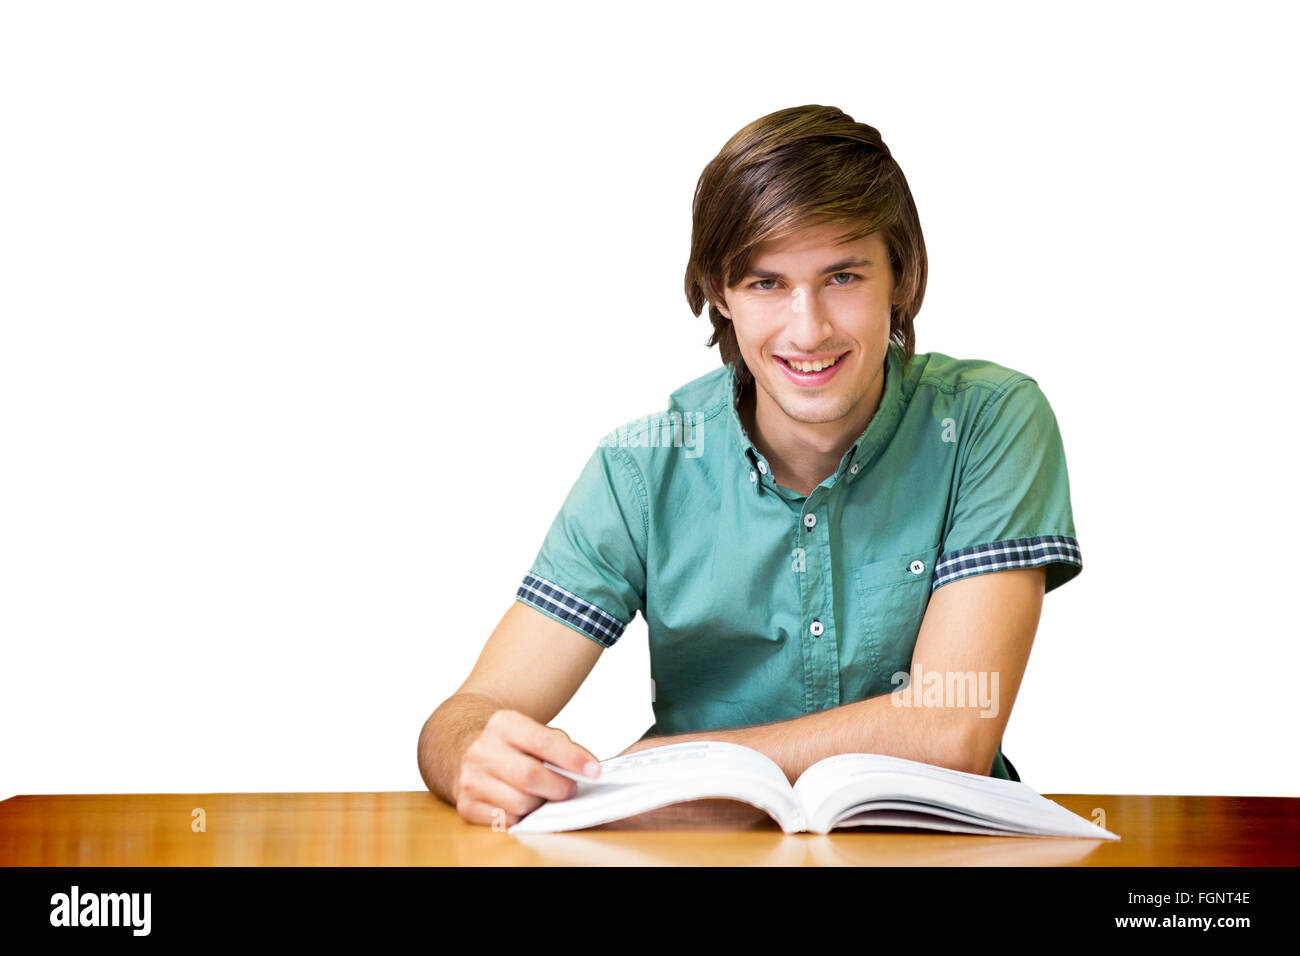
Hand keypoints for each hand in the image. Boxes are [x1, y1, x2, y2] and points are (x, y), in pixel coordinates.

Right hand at [454, 709, 601, 826]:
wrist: (465, 753)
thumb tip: (587, 770)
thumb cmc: (512, 746)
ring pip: (520, 802)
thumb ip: (559, 746)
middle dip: (559, 787)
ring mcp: (471, 779)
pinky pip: (507, 820)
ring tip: (542, 795)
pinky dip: (523, 817)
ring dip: (540, 804)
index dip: (572, 758)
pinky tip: (524, 804)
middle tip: (569, 790)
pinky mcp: (467, 806)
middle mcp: (481, 750)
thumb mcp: (532, 732)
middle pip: (530, 775)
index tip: (594, 771)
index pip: (542, 741)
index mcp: (502, 724)